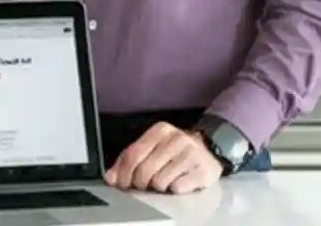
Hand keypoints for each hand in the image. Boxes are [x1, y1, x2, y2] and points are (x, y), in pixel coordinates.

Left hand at [104, 122, 222, 193]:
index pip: (133, 154)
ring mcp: (191, 153)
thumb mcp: (152, 149)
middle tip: (144, 187)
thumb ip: (129, 160)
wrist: (210, 151)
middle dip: (140, 184)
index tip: (122, 185)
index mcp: (160, 130)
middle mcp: (176, 138)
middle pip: (145, 170)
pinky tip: (178, 182)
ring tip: (164, 182)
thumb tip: (111, 177)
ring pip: (160, 181)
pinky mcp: (203, 170)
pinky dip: (174, 190)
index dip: (123, 174)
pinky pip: (177, 188)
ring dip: (158, 188)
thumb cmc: (175, 153)